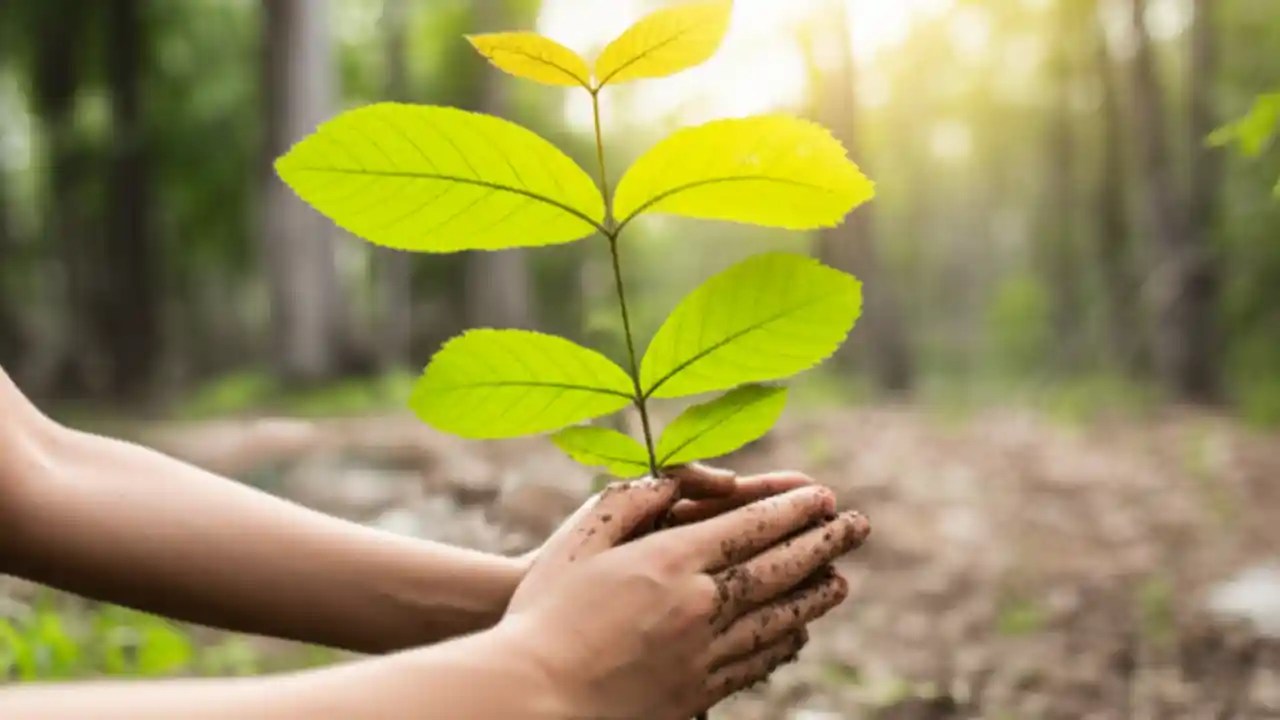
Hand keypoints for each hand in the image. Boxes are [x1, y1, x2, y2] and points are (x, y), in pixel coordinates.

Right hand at [500, 474, 869, 719]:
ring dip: (814, 596)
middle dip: (822, 545)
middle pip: (776, 570)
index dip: (793, 512)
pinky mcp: (695, 694)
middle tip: (857, 527)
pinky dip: (783, 644)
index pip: (749, 529)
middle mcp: (696, 606)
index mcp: (668, 561)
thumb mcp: (579, 537)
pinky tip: (796, 636)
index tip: (825, 498)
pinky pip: (754, 664)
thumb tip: (679, 481)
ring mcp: (700, 654)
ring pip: (775, 619)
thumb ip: (631, 501)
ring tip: (841, 581)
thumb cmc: (542, 612)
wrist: (531, 700)